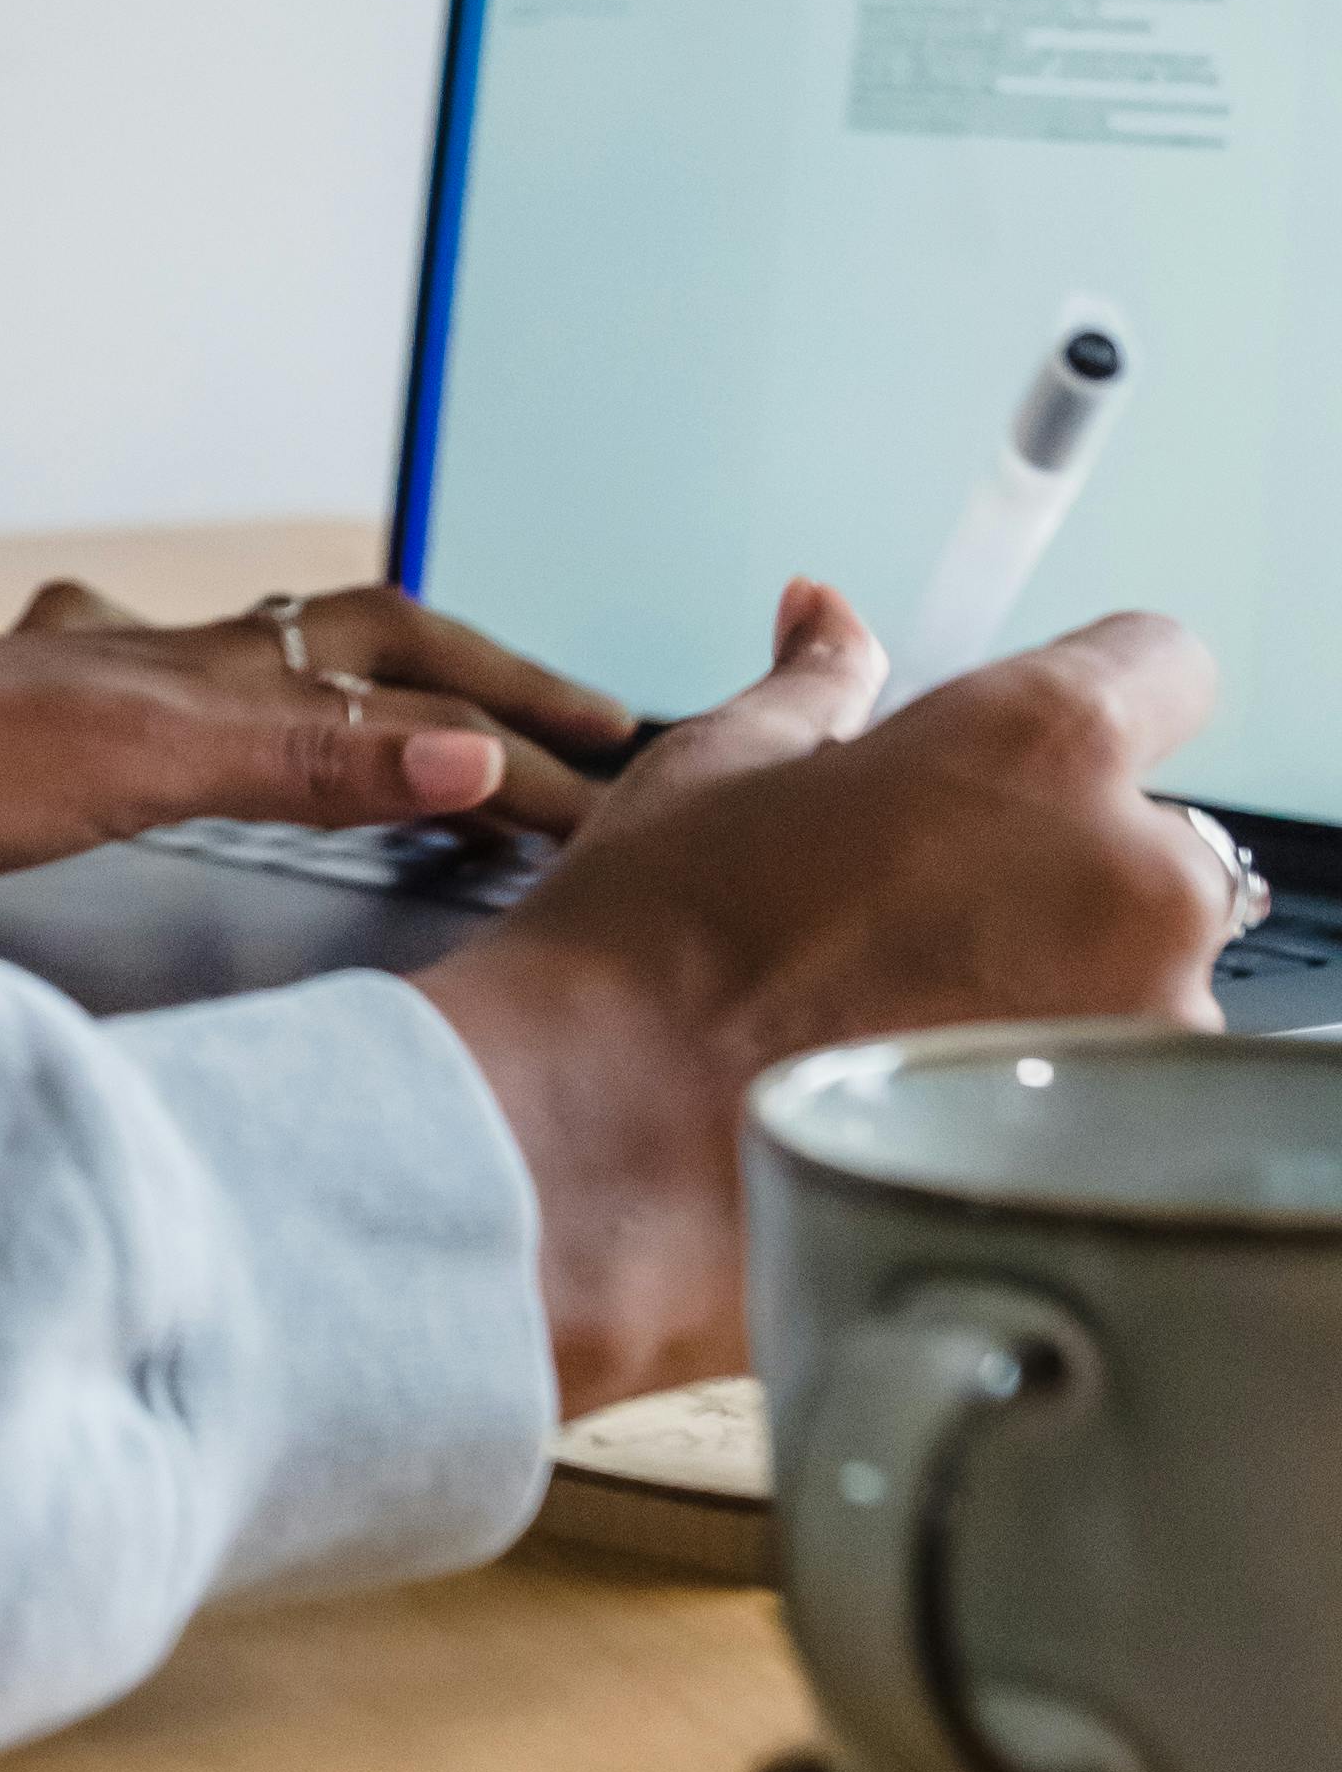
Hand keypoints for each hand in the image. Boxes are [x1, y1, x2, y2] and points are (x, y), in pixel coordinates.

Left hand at [0, 579, 632, 877]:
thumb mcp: (151, 770)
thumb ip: (315, 760)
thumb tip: (480, 751)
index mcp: (221, 669)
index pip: (419, 681)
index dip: (528, 723)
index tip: (633, 778)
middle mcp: (179, 660)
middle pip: (370, 647)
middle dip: (487, 686)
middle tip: (591, 734)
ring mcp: (113, 687)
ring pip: (287, 670)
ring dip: (383, 692)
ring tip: (458, 726)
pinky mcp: (50, 730)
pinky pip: (204, 712)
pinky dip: (266, 721)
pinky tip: (226, 736)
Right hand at [419, 585, 1232, 1417]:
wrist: (608, 1143)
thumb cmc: (653, 947)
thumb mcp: (726, 768)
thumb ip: (821, 687)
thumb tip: (831, 622)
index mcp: (1044, 745)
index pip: (1162, 665)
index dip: (1094, 690)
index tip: (1034, 746)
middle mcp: (1135, 877)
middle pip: (1154, 839)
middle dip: (1065, 862)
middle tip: (925, 908)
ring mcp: (1151, 1026)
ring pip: (1148, 972)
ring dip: (1067, 982)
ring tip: (912, 1017)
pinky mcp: (1131, 1149)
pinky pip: (1123, 1084)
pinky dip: (1050, 1085)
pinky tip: (929, 1096)